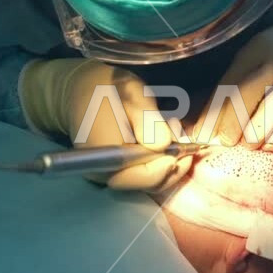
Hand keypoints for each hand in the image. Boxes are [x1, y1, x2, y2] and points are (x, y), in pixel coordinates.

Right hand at [20, 58, 191, 190]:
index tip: (181, 153)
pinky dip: (161, 162)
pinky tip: (169, 143)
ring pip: (147, 181)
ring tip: (180, 142)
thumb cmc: (106, 88)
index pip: (135, 176)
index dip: (162, 168)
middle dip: (171, 168)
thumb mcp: (132, 95)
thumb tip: (162, 145)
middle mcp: (103, 171)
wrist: (82, 89)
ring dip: (169, 165)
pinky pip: (143, 173)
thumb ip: (147, 120)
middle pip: (144, 183)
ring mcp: (110, 173)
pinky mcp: (118, 169)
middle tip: (190, 149)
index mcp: (101, 154)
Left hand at [196, 4, 272, 149]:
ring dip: (253, 138)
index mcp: (255, 50)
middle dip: (229, 128)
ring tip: (249, 140)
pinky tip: (268, 142)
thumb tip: (207, 120)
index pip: (227, 86)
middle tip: (226, 141)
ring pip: (267, 121)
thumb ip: (234, 81)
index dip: (211, 114)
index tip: (199, 133)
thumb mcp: (256, 53)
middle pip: (243, 102)